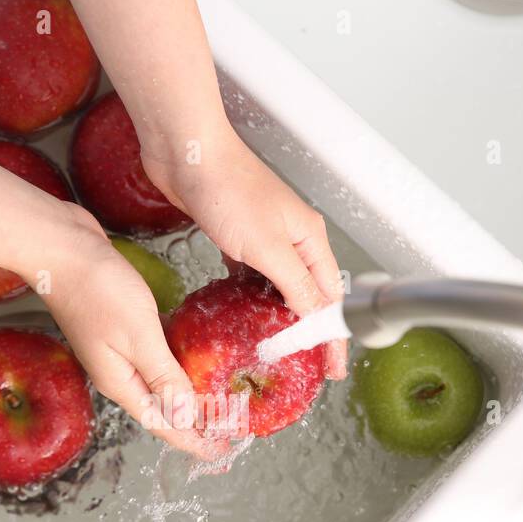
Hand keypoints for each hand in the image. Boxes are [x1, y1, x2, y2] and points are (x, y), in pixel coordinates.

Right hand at [28, 203, 217, 458]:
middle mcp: (118, 374)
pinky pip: (156, 359)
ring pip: (159, 385)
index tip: (222, 452)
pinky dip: (178, 366)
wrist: (60, 248)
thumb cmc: (97, 289)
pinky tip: (193, 360)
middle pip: (161, 410)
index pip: (163, 424)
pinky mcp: (120, 330)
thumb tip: (185, 419)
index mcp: (121, 383)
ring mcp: (117, 352)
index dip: (193, 441)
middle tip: (228, 430)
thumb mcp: (138, 335)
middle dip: (194, 424)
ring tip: (217, 402)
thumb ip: (163, 377)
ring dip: (187, 396)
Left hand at [142, 124, 347, 378]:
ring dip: (278, 314)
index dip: (333, 337)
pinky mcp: (236, 235)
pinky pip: (251, 274)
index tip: (334, 367)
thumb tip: (314, 316)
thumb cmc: (228, 187)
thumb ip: (294, 284)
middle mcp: (292, 238)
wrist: (188, 154)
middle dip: (309, 330)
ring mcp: (264, 236)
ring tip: (276, 346)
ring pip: (279, 285)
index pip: (331, 299)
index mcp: (309, 239)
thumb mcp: (268, 247)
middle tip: (306, 364)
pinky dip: (249, 295)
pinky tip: (241, 311)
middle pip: (309, 293)